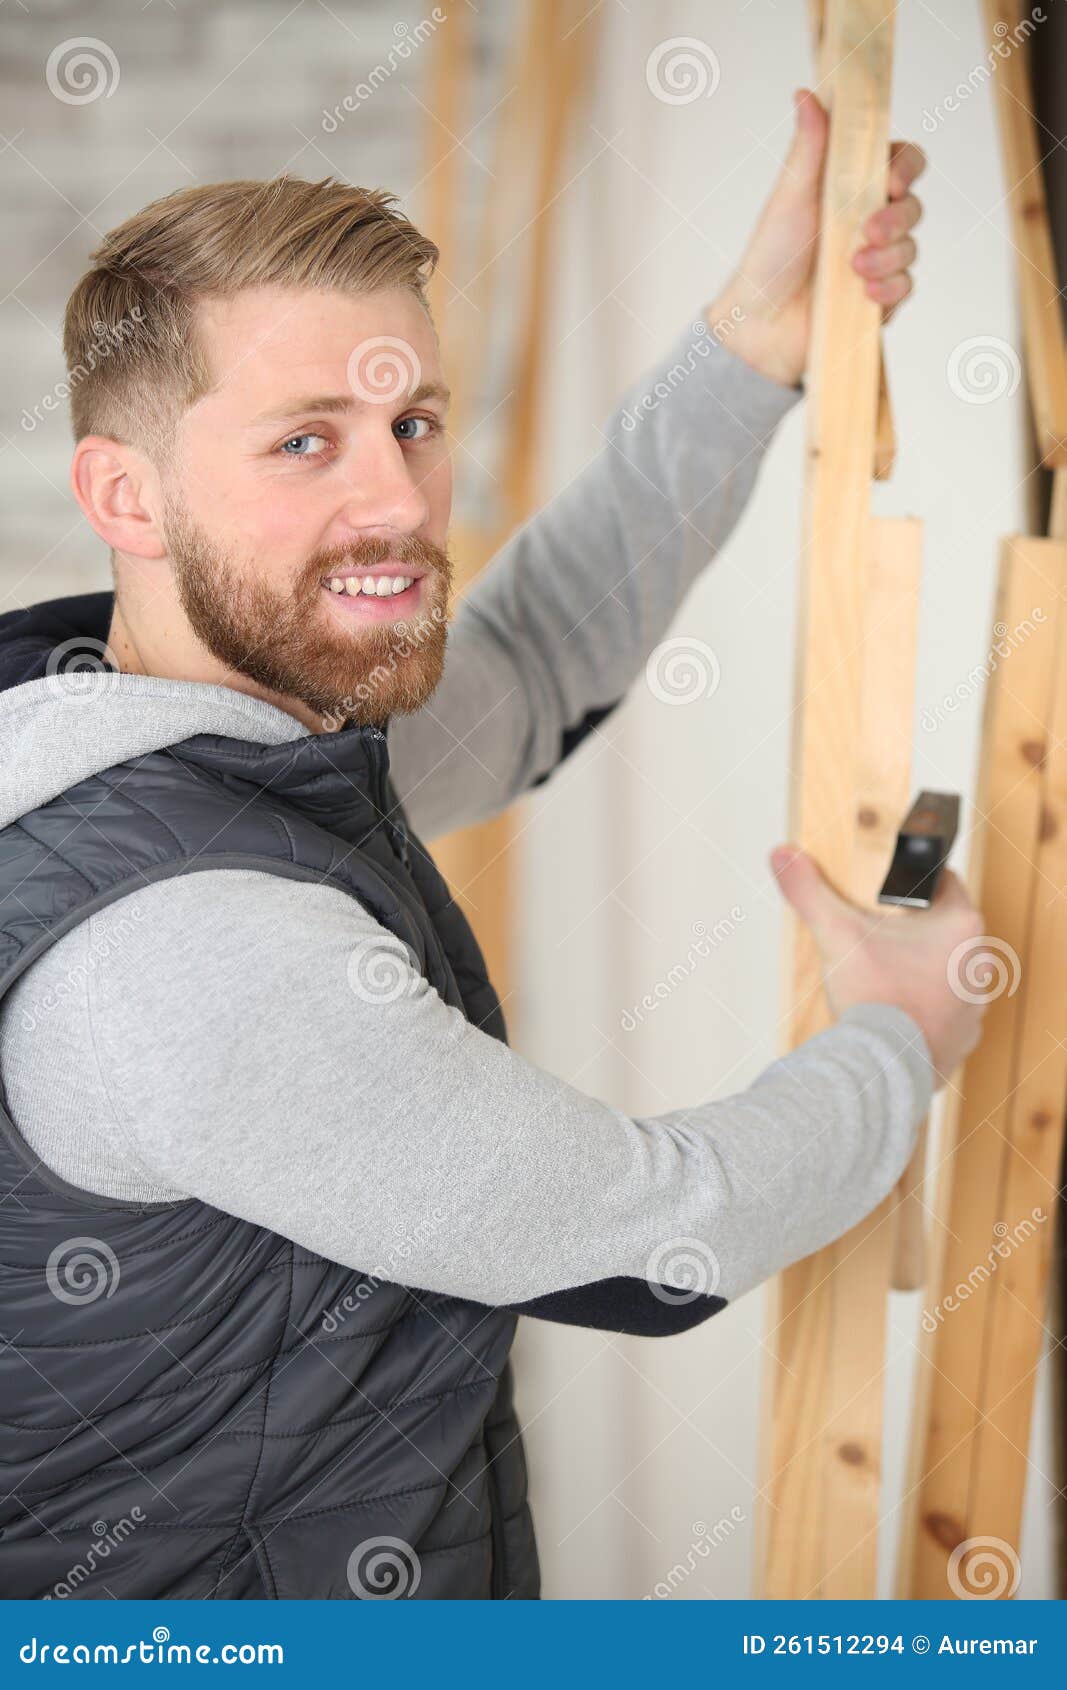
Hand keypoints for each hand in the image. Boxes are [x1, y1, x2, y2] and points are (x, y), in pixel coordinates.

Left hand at [704, 89, 925, 389]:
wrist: (761, 324)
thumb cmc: (771, 256)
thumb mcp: (790, 196)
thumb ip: (808, 147)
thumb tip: (805, 93)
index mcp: (853, 187)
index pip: (902, 163)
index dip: (906, 167)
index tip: (891, 179)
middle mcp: (870, 220)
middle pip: (913, 206)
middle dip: (897, 217)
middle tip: (868, 231)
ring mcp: (879, 259)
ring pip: (911, 248)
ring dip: (887, 257)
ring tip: (852, 269)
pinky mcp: (880, 297)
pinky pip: (905, 287)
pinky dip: (888, 289)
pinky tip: (863, 293)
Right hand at [770, 844, 986, 1086]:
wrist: (881, 1069)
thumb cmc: (873, 998)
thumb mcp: (836, 933)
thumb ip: (809, 890)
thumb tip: (782, 854)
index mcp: (962, 926)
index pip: (946, 884)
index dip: (914, 885)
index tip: (888, 894)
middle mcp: (980, 964)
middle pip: (945, 930)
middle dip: (913, 931)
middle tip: (876, 936)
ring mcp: (976, 1005)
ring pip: (947, 972)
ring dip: (921, 971)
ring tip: (883, 977)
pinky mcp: (965, 1038)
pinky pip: (946, 1013)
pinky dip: (923, 1011)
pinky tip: (894, 1013)